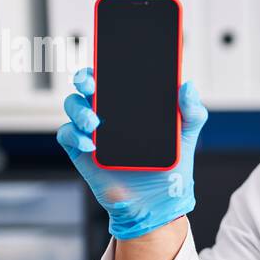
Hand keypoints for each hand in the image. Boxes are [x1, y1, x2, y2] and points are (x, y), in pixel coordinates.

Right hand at [56, 68, 208, 239]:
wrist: (157, 204)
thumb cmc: (170, 168)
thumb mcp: (187, 137)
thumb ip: (191, 111)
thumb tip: (187, 85)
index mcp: (132, 103)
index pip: (115, 75)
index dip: (108, 62)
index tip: (109, 55)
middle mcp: (110, 112)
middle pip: (87, 84)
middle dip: (84, 77)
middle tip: (92, 84)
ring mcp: (94, 130)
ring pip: (73, 105)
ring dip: (79, 110)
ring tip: (94, 124)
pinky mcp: (81, 151)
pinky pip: (68, 135)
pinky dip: (74, 135)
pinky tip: (90, 145)